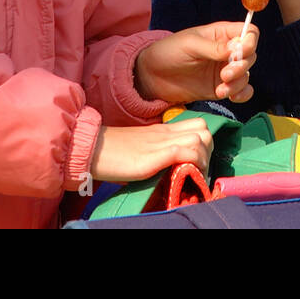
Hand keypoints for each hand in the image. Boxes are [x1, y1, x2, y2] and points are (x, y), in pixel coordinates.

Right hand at [88, 119, 214, 182]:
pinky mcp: (153, 156)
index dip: (204, 143)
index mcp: (163, 130)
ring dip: (202, 158)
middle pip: (205, 130)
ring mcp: (160, 143)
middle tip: (198, 168)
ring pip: (200, 139)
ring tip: (193, 173)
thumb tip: (175, 166)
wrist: (91, 148)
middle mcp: (165, 133)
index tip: (198, 162)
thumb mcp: (142, 148)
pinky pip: (184, 151)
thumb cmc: (113, 152)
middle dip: (208, 151)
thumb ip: (158, 152)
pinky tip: (184, 174)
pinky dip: (191, 163)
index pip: (198, 125)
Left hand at [135, 23, 257, 104]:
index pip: (249, 33)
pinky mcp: (220, 87)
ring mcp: (224, 70)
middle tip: (225, 74)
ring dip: (238, 83)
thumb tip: (236, 49)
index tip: (239, 53)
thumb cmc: (168, 52)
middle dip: (242, 66)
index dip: (250, 42)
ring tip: (220, 90)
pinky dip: (241, 94)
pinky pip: (241, 91)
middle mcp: (226, 51)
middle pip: (251, 56)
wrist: (152, 77)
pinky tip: (229, 97)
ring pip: (246, 75)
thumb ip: (213, 48)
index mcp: (221, 34)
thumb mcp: (189, 45)